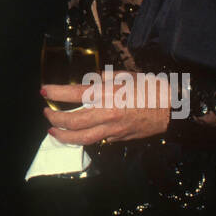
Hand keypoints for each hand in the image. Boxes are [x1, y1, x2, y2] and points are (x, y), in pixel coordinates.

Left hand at [41, 70, 170, 144]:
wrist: (172, 109)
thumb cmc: (150, 87)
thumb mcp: (126, 75)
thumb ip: (104, 79)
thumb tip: (90, 82)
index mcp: (107, 94)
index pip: (73, 94)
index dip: (55, 93)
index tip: (44, 91)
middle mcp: (107, 114)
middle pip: (73, 122)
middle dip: (55, 119)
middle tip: (46, 113)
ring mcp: (113, 130)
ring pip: (81, 138)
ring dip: (63, 136)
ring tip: (53, 131)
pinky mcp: (119, 139)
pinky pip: (96, 140)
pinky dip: (83, 138)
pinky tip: (77, 133)